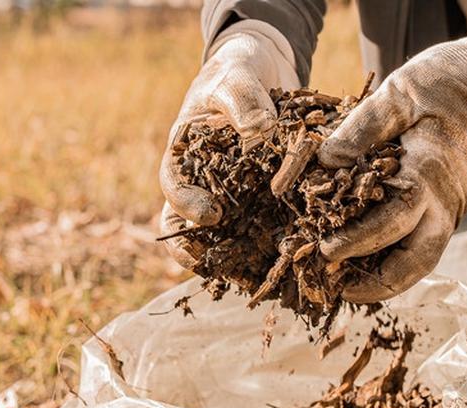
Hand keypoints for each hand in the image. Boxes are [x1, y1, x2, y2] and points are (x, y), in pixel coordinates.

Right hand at [159, 20, 298, 268]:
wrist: (260, 74)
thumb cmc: (236, 73)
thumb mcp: (235, 77)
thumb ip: (242, 99)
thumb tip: (259, 128)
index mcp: (184, 156)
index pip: (173, 187)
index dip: (185, 206)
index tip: (209, 214)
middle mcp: (202, 184)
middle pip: (189, 227)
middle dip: (200, 251)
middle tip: (218, 267)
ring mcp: (231, 197)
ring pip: (226, 236)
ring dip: (236, 258)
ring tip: (256, 276)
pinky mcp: (261, 201)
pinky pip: (264, 228)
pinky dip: (273, 246)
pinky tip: (293, 259)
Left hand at [317, 21, 466, 301]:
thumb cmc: (450, 80)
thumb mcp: (398, 93)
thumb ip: (360, 130)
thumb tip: (323, 162)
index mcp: (429, 176)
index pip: (389, 226)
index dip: (355, 244)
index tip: (324, 251)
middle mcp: (445, 202)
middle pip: (415, 264)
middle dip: (377, 285)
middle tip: (338, 287)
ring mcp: (454, 205)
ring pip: (424, 258)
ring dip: (389, 276)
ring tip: (349, 279)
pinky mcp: (455, 202)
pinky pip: (427, 239)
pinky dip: (399, 253)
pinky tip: (370, 251)